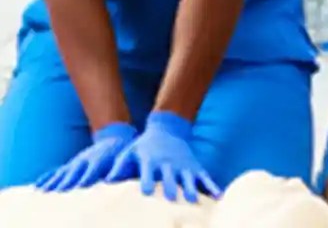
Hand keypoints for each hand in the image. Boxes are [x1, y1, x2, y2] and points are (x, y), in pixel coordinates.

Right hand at [36, 123, 136, 192]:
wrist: (114, 138)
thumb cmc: (121, 151)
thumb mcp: (122, 156)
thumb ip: (117, 168)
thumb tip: (113, 178)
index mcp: (100, 159)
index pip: (93, 169)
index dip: (88, 176)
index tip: (81, 185)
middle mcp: (85, 161)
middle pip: (74, 172)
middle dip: (67, 181)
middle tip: (60, 190)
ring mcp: (77, 163)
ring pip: (63, 173)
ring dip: (53, 182)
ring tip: (43, 191)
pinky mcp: (71, 166)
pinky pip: (57, 172)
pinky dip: (48, 178)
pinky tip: (38, 185)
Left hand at [105, 111, 220, 202]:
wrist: (167, 130)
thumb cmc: (144, 145)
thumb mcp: (129, 152)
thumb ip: (119, 166)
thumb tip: (107, 180)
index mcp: (151, 160)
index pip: (149, 171)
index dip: (148, 181)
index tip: (147, 192)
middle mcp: (168, 163)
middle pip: (170, 176)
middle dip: (171, 186)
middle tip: (171, 198)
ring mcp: (183, 165)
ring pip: (188, 177)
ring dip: (190, 188)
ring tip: (193, 200)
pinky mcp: (194, 166)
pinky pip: (204, 177)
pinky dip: (212, 186)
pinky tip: (218, 196)